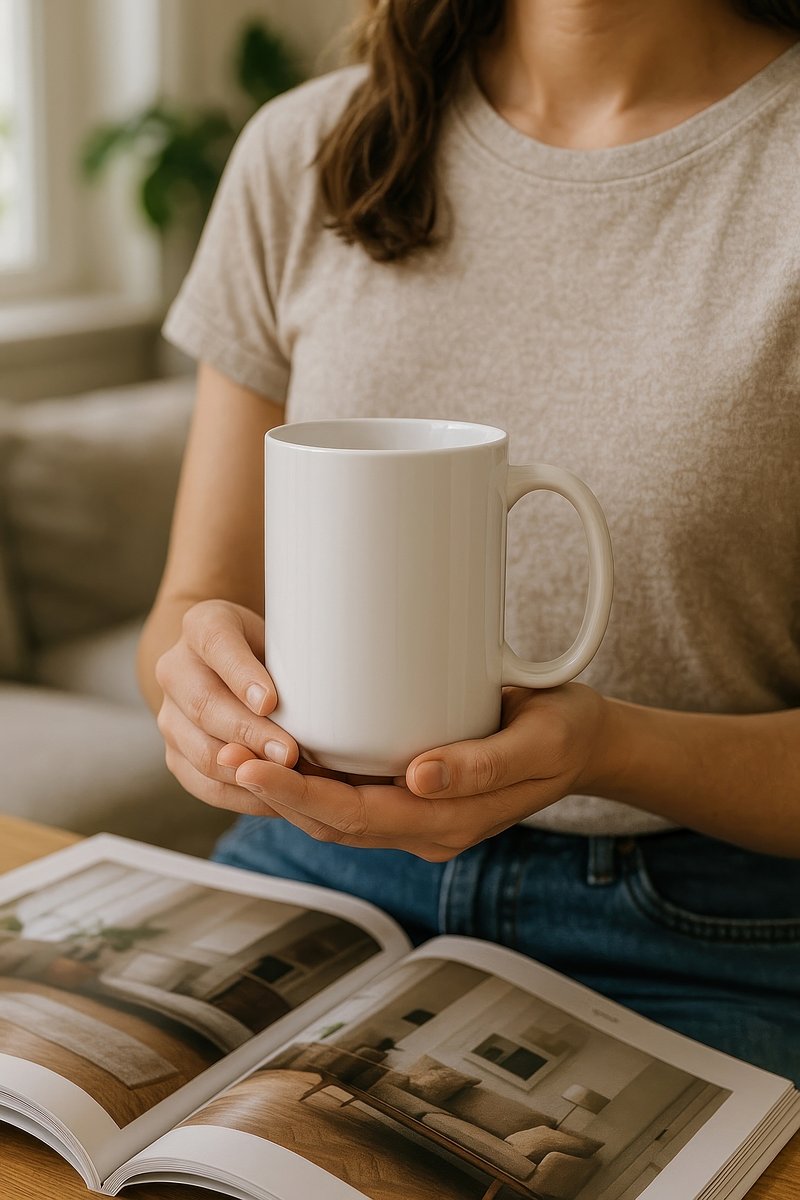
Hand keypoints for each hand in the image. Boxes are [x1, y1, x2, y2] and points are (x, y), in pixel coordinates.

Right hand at [155, 600, 298, 814]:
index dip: (241, 675)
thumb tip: (333, 697)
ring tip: (285, 781)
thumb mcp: (282, 637)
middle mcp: (176, 668)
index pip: (216, 643)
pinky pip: (203, 784)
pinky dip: (240, 795)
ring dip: (245, 770)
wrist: (237, 666)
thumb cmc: (271, 650)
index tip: (271, 701)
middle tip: (289, 753)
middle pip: (205, 704)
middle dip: (249, 733)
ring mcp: (169, 714)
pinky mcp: (175, 753)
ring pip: (201, 750)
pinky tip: (275, 800)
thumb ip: (295, 658)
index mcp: (202, 624)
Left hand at [225, 684, 609, 859]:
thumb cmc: (564, 733)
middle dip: (274, 795)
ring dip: (284, 793)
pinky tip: (281, 755)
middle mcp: (426, 830)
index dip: (300, 797)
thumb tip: (417, 778)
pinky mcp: (414, 797)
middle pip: (334, 823)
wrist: (587, 745)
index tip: (252, 768)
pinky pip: (352, 801)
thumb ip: (483, 764)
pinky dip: (312, 784)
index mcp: (450, 822)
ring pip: (336, 817)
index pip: (358, 819)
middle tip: (221, 755)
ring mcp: (418, 818)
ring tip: (233, 754)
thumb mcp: (539, 740)